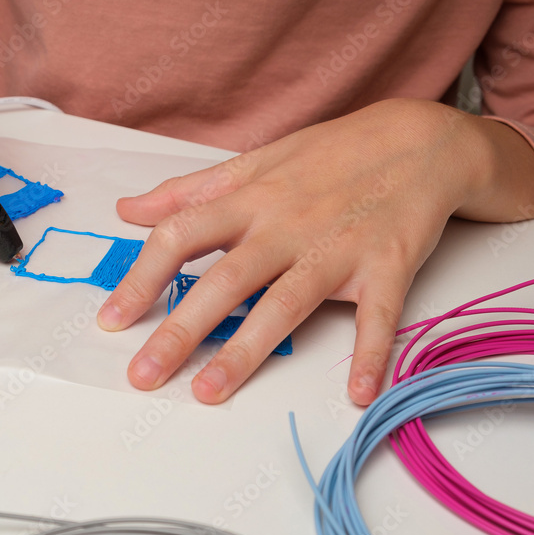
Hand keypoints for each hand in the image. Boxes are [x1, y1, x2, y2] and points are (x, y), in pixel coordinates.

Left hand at [97, 99, 533, 404]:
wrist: (420, 141)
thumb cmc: (331, 155)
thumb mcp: (254, 163)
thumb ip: (189, 191)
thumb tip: (128, 209)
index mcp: (249, 200)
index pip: (182, 236)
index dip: (143, 278)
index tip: (113, 320)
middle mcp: (286, 225)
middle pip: (225, 280)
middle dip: (180, 330)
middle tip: (143, 375)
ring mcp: (338, 247)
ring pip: (285, 303)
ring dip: (247, 351)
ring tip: (209, 392)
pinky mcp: (389, 265)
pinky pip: (378, 315)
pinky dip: (372, 353)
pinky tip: (358, 394)